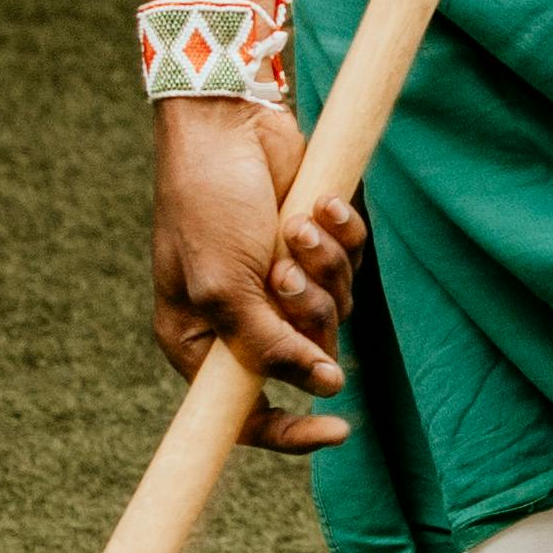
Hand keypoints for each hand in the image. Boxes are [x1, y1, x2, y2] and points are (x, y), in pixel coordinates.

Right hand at [150, 95, 365, 455]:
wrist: (229, 122)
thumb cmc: (209, 203)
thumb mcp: (227, 286)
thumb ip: (271, 346)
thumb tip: (324, 386)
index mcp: (201, 340)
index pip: (247, 413)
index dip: (292, 430)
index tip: (340, 430)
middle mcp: (243, 318)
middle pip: (308, 355)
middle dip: (308, 310)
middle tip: (286, 269)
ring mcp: (279, 280)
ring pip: (336, 308)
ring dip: (325, 265)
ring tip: (299, 225)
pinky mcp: (313, 245)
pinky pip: (351, 264)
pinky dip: (342, 235)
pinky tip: (323, 203)